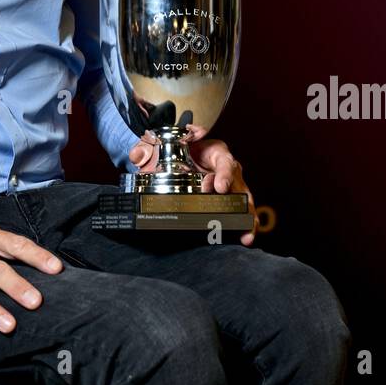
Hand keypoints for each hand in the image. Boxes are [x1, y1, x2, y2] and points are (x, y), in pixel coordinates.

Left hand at [127, 109, 256, 245]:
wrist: (172, 160)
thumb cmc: (171, 151)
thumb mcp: (158, 145)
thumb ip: (146, 148)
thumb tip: (138, 156)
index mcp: (215, 151)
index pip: (224, 160)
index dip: (224, 174)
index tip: (218, 187)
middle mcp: (227, 169)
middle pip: (239, 184)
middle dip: (240, 201)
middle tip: (237, 216)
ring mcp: (229, 187)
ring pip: (244, 201)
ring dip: (247, 218)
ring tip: (247, 236)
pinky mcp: (227, 201)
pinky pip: (239, 213)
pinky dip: (243, 225)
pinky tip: (244, 238)